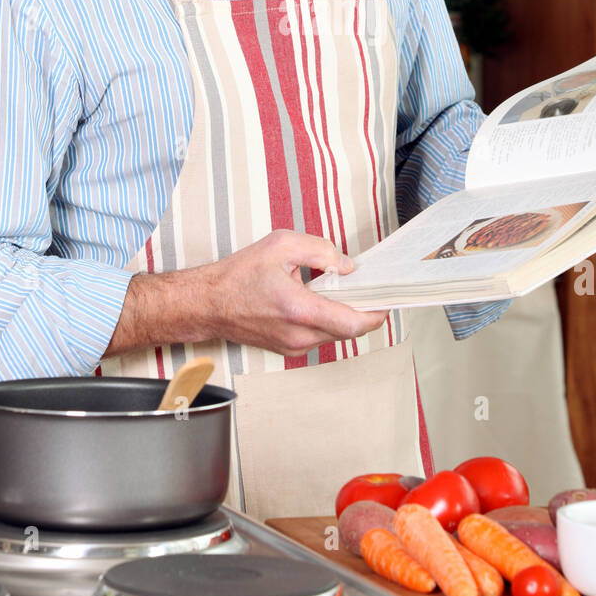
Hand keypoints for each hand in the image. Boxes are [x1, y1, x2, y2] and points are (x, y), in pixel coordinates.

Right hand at [194, 229, 387, 356]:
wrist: (208, 303)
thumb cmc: (239, 275)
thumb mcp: (282, 245)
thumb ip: (321, 252)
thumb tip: (346, 267)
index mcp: (300, 310)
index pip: (354, 323)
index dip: (376, 313)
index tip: (387, 300)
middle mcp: (299, 336)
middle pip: (348, 331)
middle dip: (362, 310)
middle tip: (367, 288)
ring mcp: (293, 347)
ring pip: (334, 334)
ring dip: (343, 315)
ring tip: (338, 290)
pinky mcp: (287, 350)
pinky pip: (319, 337)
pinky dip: (326, 321)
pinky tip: (319, 300)